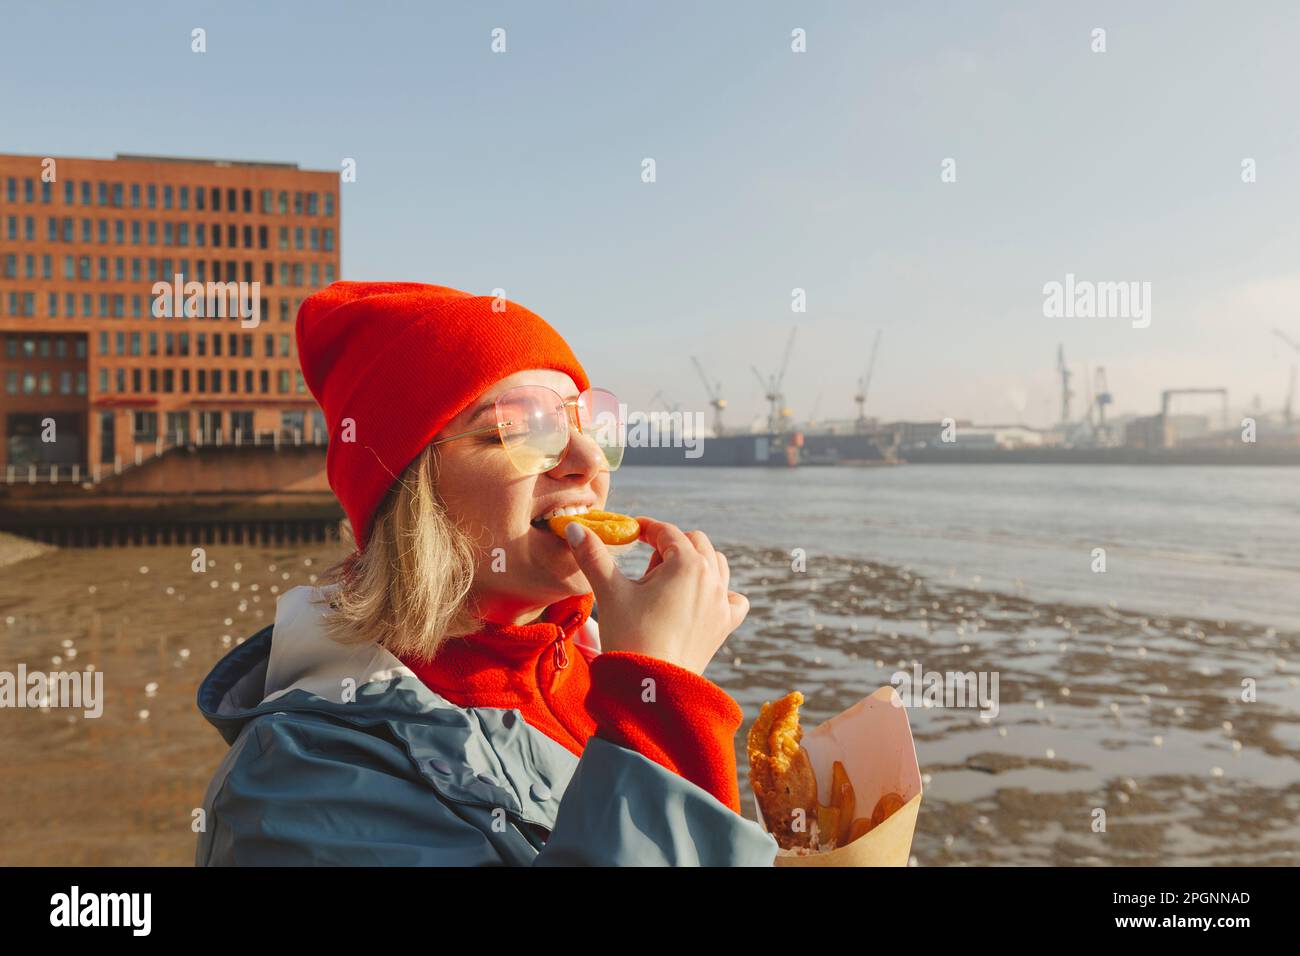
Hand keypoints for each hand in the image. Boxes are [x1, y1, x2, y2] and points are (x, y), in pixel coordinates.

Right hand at [564, 516, 748, 675]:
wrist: (649, 688)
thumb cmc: (630, 637)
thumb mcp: (610, 592)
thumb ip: (594, 556)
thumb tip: (573, 528)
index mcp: (688, 564)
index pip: (666, 532)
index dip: (645, 528)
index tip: (629, 532)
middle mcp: (712, 579)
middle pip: (693, 543)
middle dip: (668, 547)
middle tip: (642, 572)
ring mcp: (722, 603)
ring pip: (715, 564)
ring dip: (693, 564)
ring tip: (664, 586)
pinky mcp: (724, 625)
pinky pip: (733, 598)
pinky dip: (719, 592)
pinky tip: (699, 600)